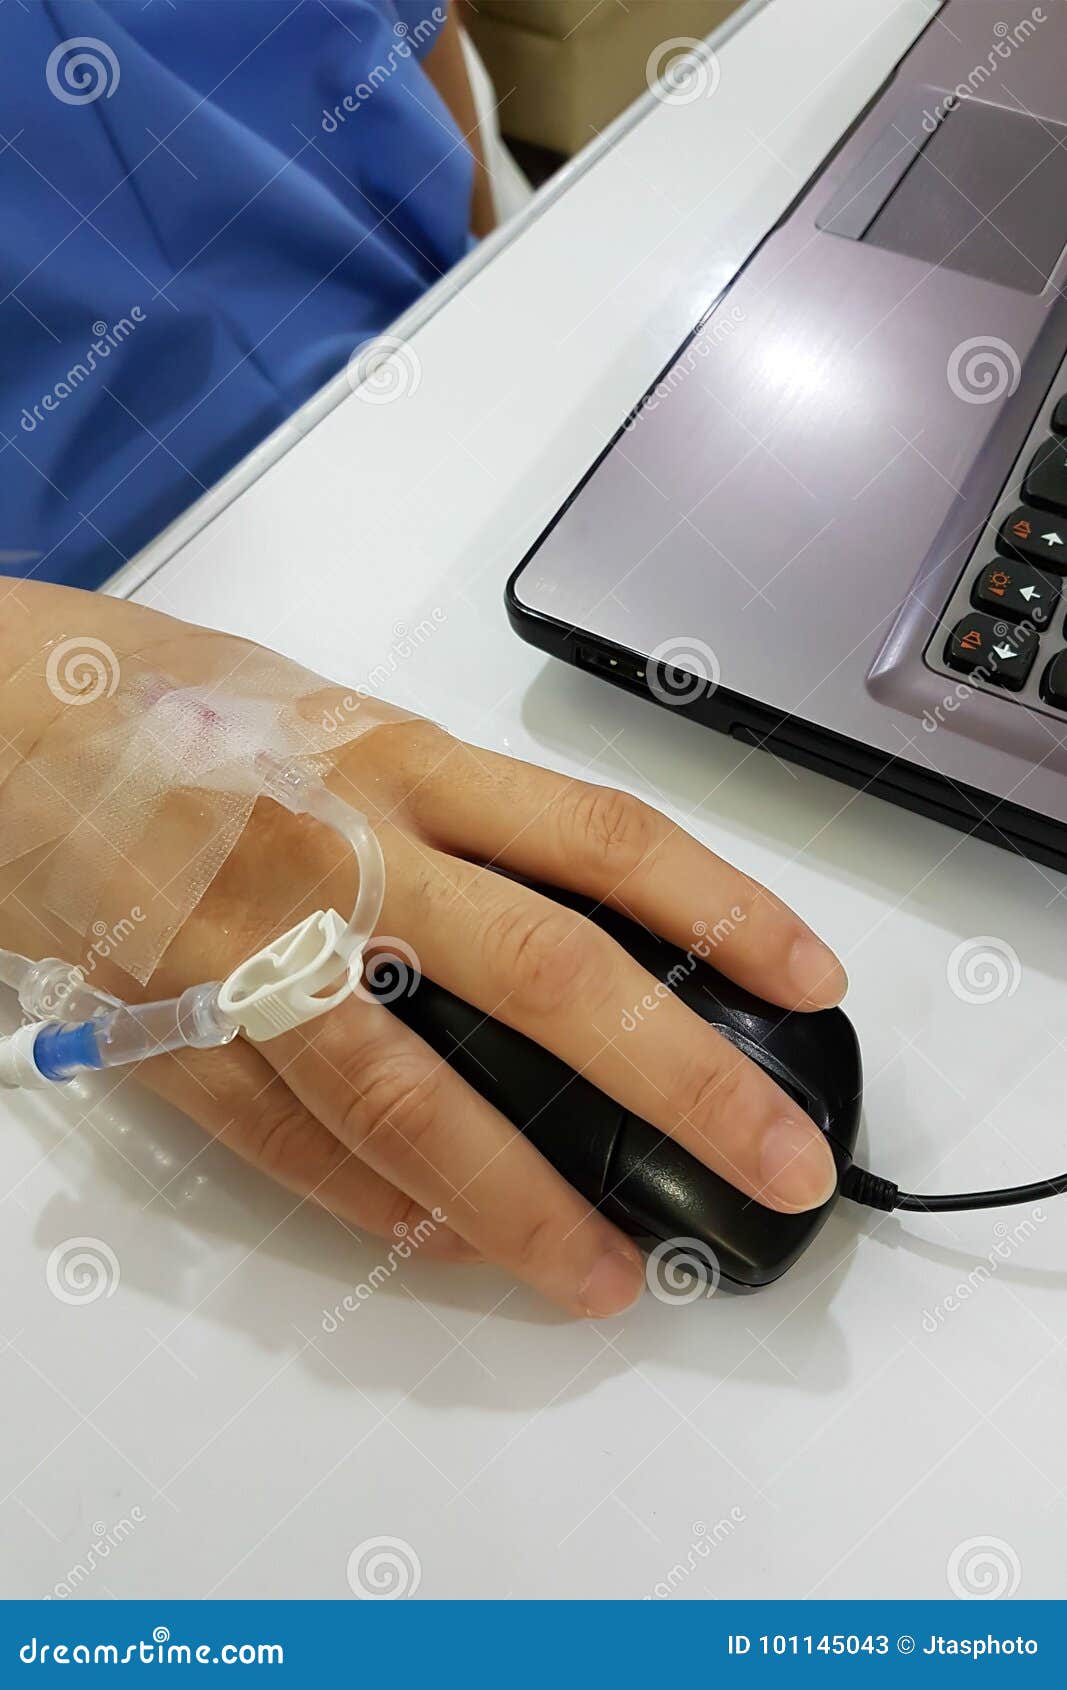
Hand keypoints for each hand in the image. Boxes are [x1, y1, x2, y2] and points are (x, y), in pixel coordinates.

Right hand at [0, 615, 846, 1317]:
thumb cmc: (157, 703)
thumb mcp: (329, 717)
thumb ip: (441, 804)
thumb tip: (562, 891)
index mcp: (396, 763)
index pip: (600, 839)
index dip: (723, 909)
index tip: (810, 977)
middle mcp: (343, 857)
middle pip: (547, 977)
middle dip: (680, 1081)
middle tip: (770, 1164)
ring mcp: (251, 956)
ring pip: (412, 1097)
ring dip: (521, 1201)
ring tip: (604, 1272)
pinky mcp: (168, 1033)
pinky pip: (286, 1143)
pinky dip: (370, 1205)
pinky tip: (443, 1242)